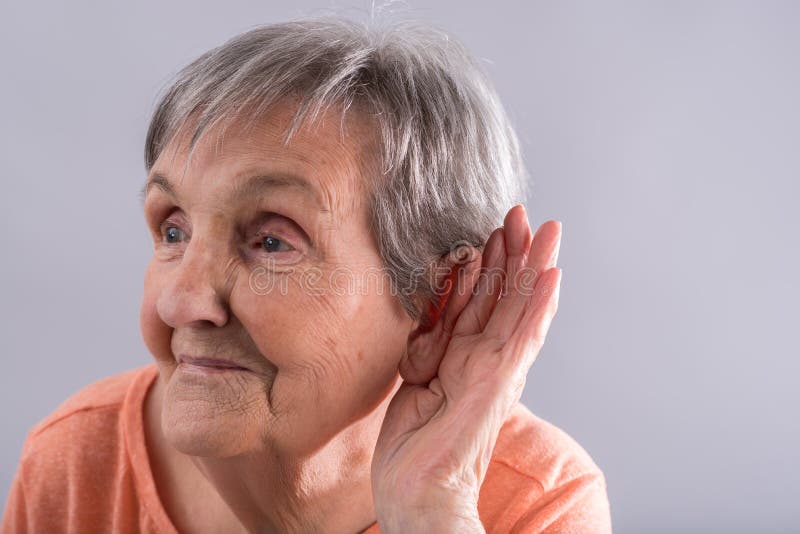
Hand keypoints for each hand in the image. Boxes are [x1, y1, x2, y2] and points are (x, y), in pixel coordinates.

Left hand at [371, 205, 562, 531]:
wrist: (419, 490)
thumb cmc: (415, 443)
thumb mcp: (415, 377)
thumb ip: (430, 343)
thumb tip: (434, 312)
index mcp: (468, 357)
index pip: (485, 300)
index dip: (492, 263)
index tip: (495, 230)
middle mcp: (488, 359)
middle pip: (508, 296)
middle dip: (517, 252)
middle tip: (524, 213)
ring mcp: (497, 368)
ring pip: (521, 306)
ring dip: (535, 265)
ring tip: (547, 229)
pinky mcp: (498, 379)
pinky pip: (522, 335)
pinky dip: (539, 305)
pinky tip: (553, 275)